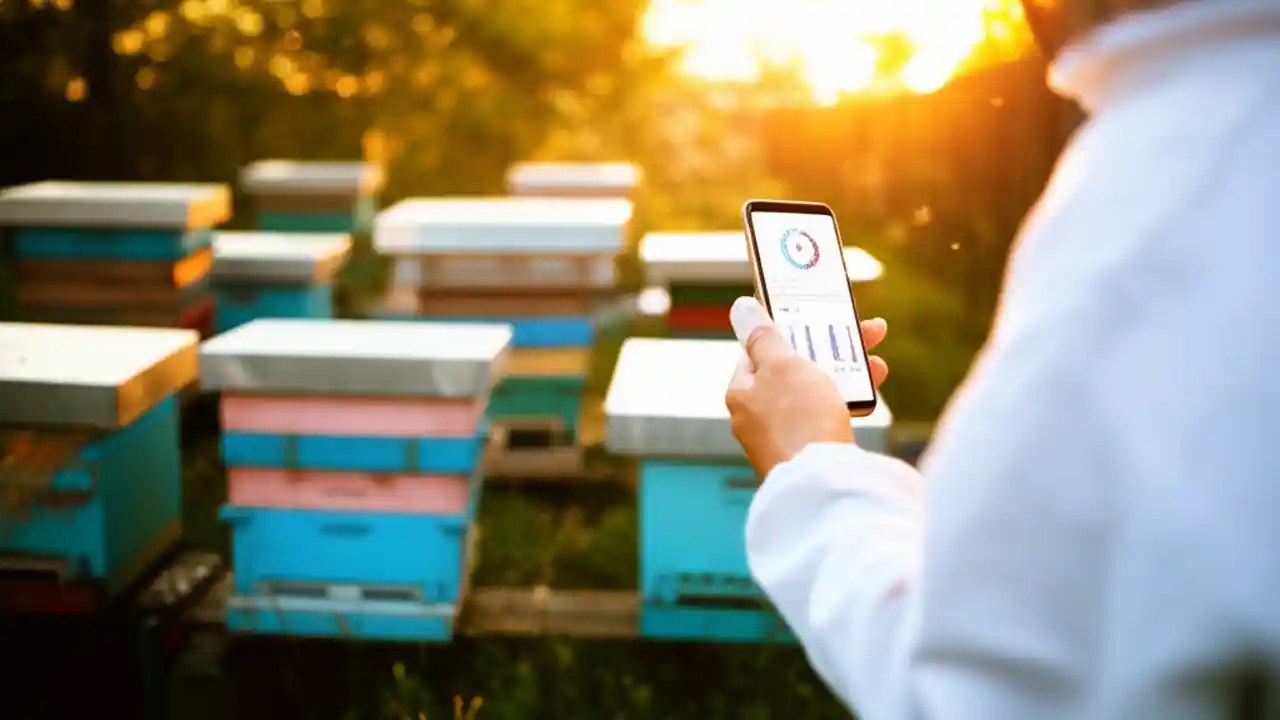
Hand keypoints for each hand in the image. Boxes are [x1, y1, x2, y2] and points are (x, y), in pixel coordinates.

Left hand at [724, 297, 888, 477]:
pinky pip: (825, 420)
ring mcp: (781, 439)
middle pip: (792, 371)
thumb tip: (740, 308)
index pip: (759, 351)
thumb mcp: (781, 365)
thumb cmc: (798, 420)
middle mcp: (756, 418)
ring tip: (876, 363)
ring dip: (845, 374)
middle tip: (862, 334)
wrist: (823, 485)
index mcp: (741, 393)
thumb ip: (764, 337)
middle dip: (829, 350)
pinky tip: (868, 395)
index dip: (789, 330)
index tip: (816, 318)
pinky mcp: (806, 456)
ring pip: (813, 395)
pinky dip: (845, 403)